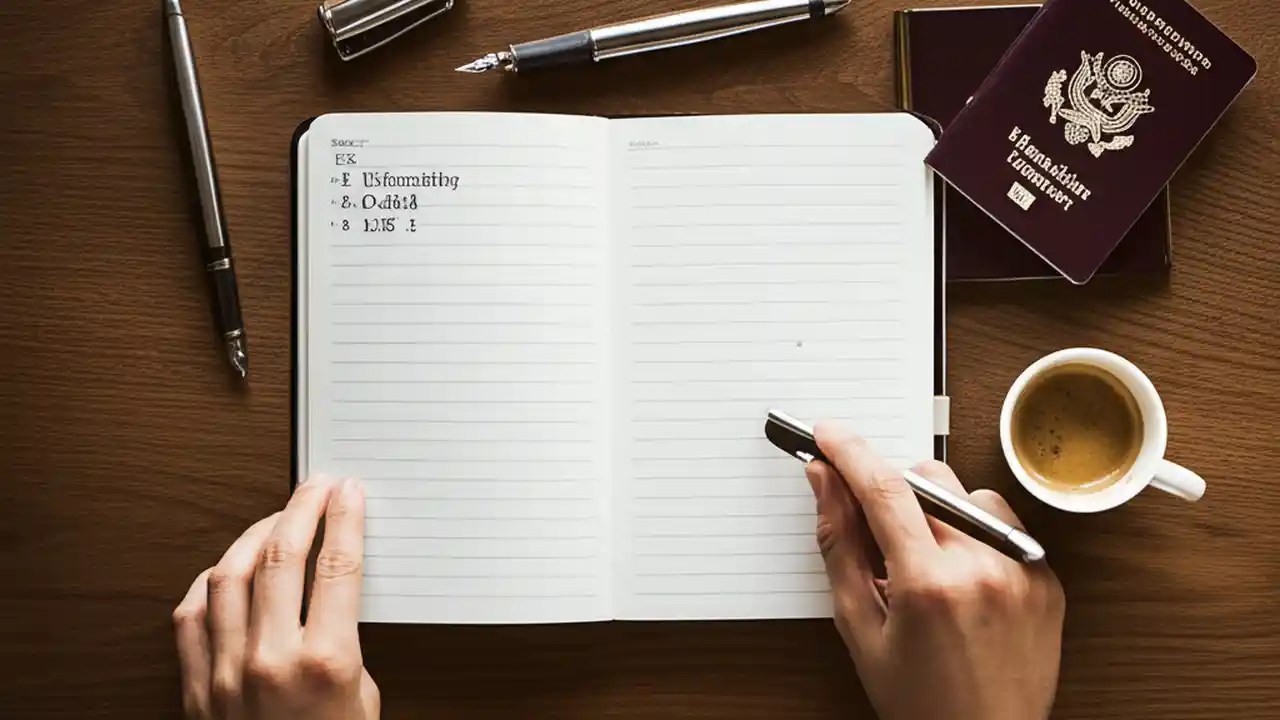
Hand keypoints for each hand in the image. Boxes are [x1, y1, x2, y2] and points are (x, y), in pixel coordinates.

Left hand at [172, 477, 379, 719]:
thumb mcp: (363, 698)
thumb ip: (342, 640)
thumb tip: (330, 592)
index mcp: (325, 662)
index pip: (336, 564)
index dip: (344, 517)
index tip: (349, 492)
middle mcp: (271, 660)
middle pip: (282, 555)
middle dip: (302, 509)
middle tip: (315, 487)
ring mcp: (226, 673)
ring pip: (229, 574)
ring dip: (254, 535)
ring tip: (275, 519)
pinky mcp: (197, 689)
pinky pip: (190, 615)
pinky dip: (208, 582)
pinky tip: (226, 568)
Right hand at [808, 422, 1063, 719]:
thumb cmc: (919, 700)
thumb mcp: (860, 627)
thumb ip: (838, 545)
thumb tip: (824, 482)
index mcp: (929, 584)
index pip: (883, 489)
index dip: (850, 452)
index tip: (827, 433)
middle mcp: (984, 568)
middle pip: (927, 479)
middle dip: (894, 491)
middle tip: (880, 536)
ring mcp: (1023, 569)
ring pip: (968, 494)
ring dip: (940, 511)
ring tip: (928, 565)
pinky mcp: (1048, 576)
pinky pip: (1004, 523)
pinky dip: (976, 535)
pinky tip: (963, 578)